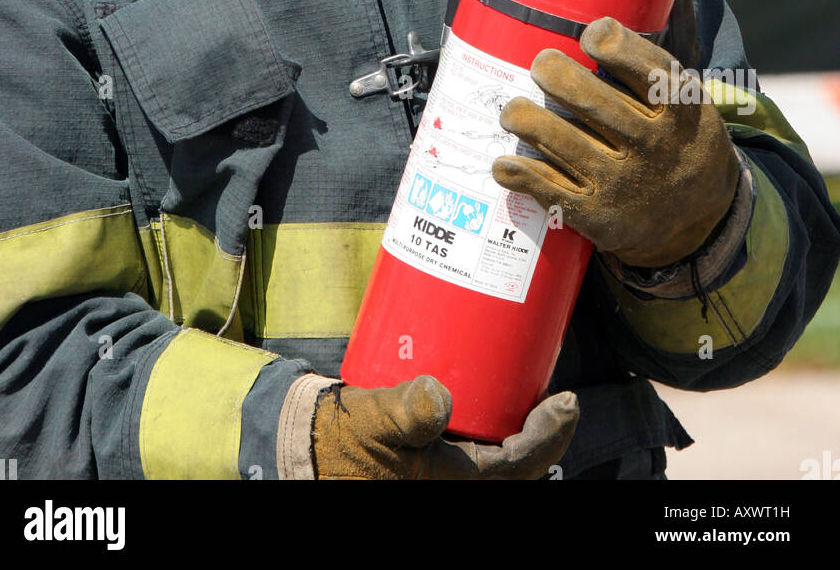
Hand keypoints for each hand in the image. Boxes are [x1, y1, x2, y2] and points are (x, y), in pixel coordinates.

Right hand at [311, 375, 577, 479]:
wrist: (312, 442)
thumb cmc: (343, 438)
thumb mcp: (374, 420)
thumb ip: (407, 410)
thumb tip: (439, 396)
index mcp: (452, 484)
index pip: (517, 465)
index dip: (548, 436)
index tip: (567, 401)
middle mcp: (455, 483)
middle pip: (518, 467)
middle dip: (545, 435)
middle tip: (561, 398)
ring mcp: (448, 474)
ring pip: (502, 460)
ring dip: (524, 433)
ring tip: (537, 394)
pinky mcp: (438, 460)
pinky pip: (483, 451)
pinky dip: (499, 429)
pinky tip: (501, 400)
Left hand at [491, 16, 740, 267]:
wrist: (700, 220)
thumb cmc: (679, 140)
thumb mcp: (690, 101)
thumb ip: (651, 66)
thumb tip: (605, 18)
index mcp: (679, 110)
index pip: (648, 72)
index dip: (614, 47)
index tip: (590, 36)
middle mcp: (652, 147)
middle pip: (596, 103)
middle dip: (557, 75)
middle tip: (541, 64)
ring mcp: (623, 183)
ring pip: (563, 144)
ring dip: (527, 120)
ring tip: (512, 110)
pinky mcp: (597, 214)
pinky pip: (551, 192)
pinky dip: (522, 174)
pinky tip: (504, 163)